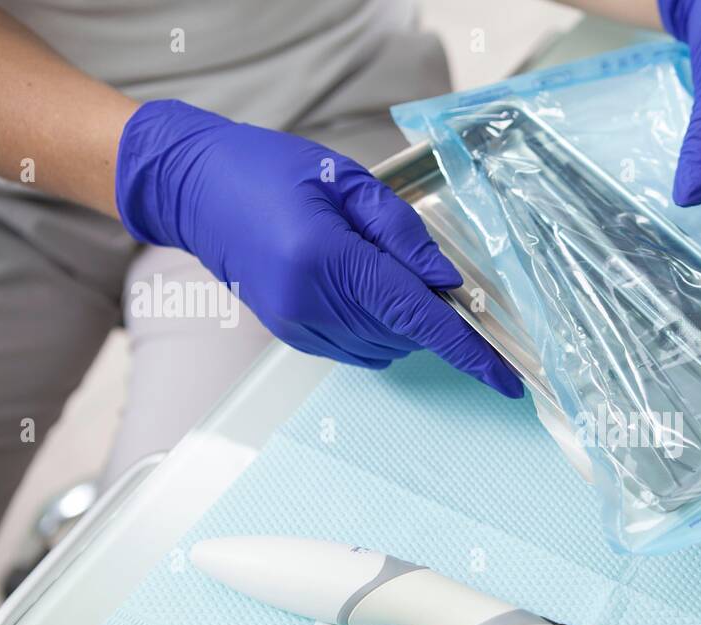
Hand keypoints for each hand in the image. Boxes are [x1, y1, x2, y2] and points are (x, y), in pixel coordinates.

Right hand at [114, 100, 521, 394]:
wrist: (195, 188)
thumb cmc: (267, 170)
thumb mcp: (346, 182)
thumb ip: (403, 234)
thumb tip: (449, 282)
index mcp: (327, 260)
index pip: (417, 317)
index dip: (468, 351)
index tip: (505, 378)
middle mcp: (311, 304)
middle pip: (405, 332)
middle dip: (429, 310)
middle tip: (411, 262)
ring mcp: (299, 326)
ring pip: (386, 346)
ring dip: (402, 319)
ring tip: (371, 263)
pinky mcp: (293, 335)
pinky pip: (360, 348)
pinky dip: (378, 325)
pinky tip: (357, 284)